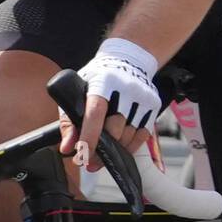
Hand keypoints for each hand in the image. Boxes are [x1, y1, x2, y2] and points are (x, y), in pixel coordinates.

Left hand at [60, 38, 159, 169]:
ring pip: (128, 135)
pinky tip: (120, 147)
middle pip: (114, 129)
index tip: (82, 156)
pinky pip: (142, 135)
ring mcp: (142, 96)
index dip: (88, 137)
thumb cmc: (98, 78)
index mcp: (103, 82)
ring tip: (105, 152)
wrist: (127, 60)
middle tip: (91, 161)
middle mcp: (125, 88)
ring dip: (115, 149)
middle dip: (101, 150)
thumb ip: (69, 121)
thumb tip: (67, 148)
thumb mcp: (78, 91)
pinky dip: (130, 146)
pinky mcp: (153, 104)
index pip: (95, 113)